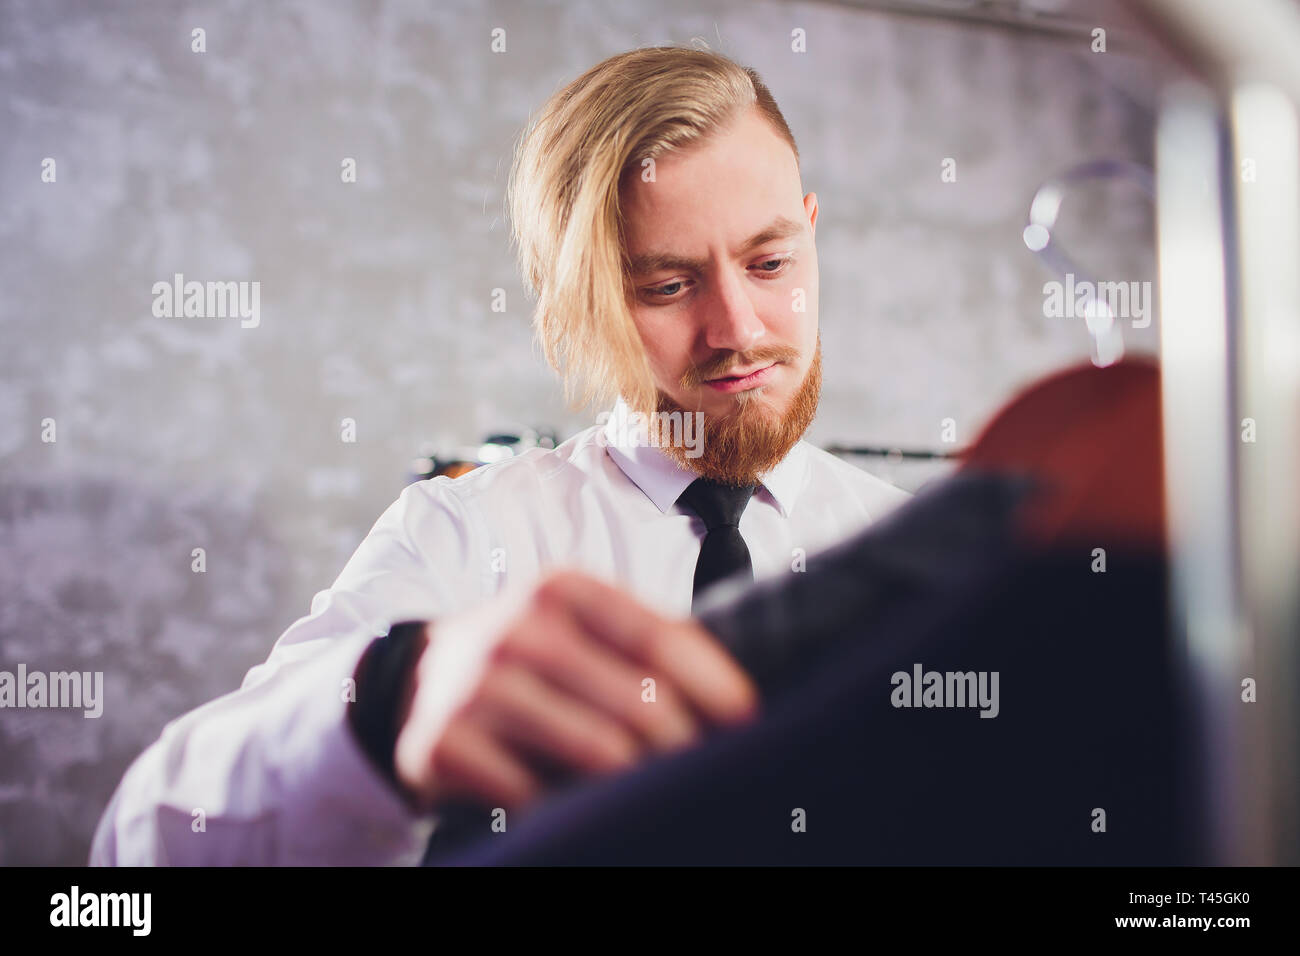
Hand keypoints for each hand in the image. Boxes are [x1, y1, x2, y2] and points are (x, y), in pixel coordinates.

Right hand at [393, 569, 758, 814]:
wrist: (418, 684)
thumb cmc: (530, 659)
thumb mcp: (578, 627)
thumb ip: (646, 645)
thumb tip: (736, 699)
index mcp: (562, 589)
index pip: (658, 636)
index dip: (714, 682)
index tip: (750, 719)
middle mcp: (520, 629)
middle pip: (638, 700)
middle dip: (685, 746)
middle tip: (709, 775)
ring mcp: (480, 686)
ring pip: (597, 752)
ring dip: (640, 784)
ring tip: (663, 800)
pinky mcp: (445, 744)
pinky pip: (534, 794)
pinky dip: (569, 811)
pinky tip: (586, 814)